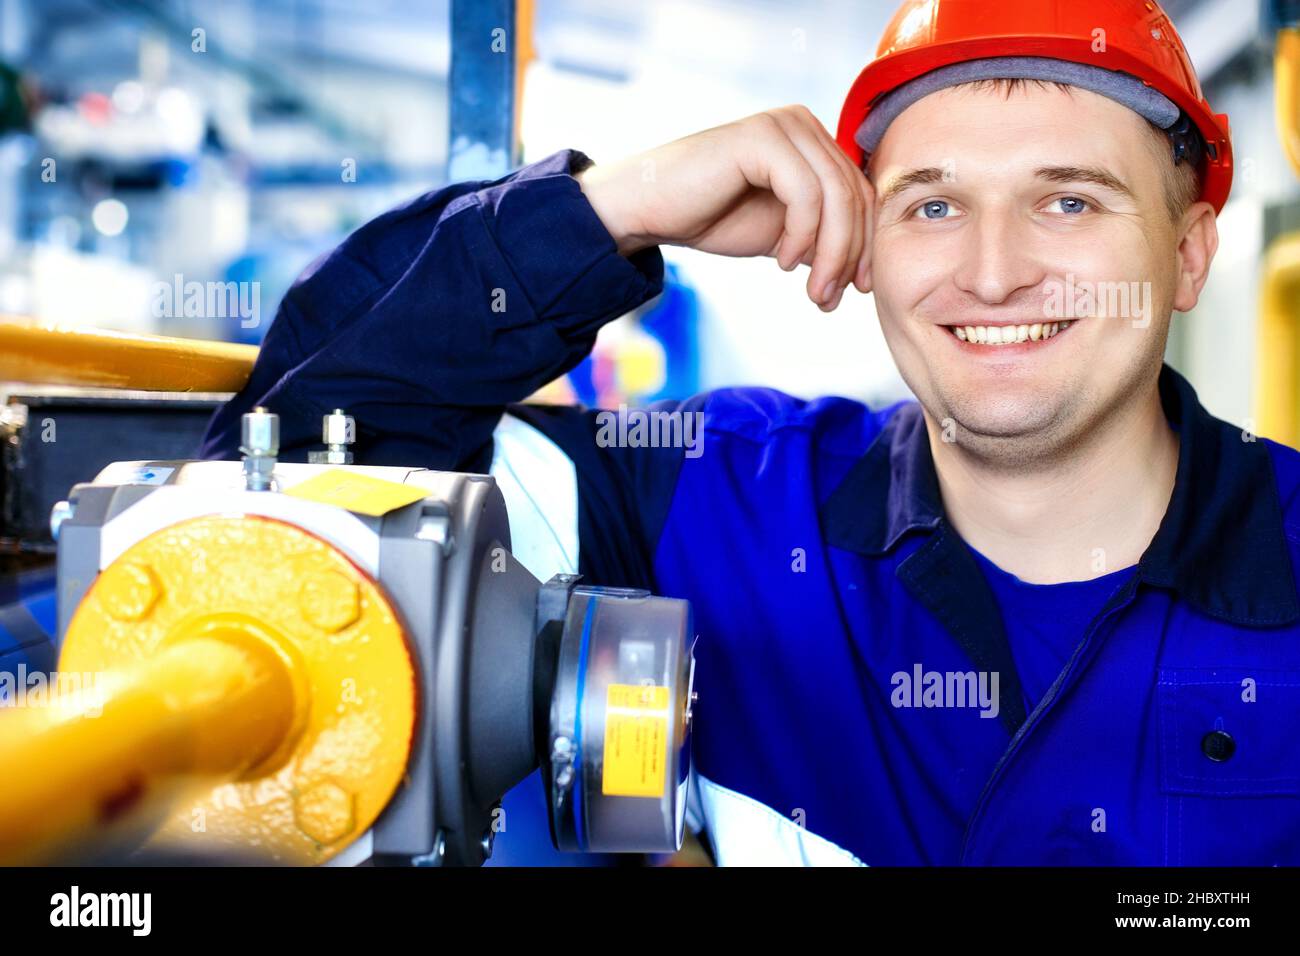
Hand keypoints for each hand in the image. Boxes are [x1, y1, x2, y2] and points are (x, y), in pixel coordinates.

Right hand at [575, 105, 874, 310]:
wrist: (647, 210)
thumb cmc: (708, 217)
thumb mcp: (780, 230)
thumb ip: (819, 233)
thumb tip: (863, 264)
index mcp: (811, 140)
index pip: (860, 192)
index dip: (865, 244)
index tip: (858, 289)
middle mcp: (802, 123)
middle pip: (854, 194)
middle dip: (850, 255)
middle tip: (830, 299)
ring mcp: (783, 126)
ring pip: (836, 197)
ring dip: (831, 254)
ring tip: (814, 292)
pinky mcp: (762, 138)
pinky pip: (806, 194)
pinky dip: (803, 235)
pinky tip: (782, 262)